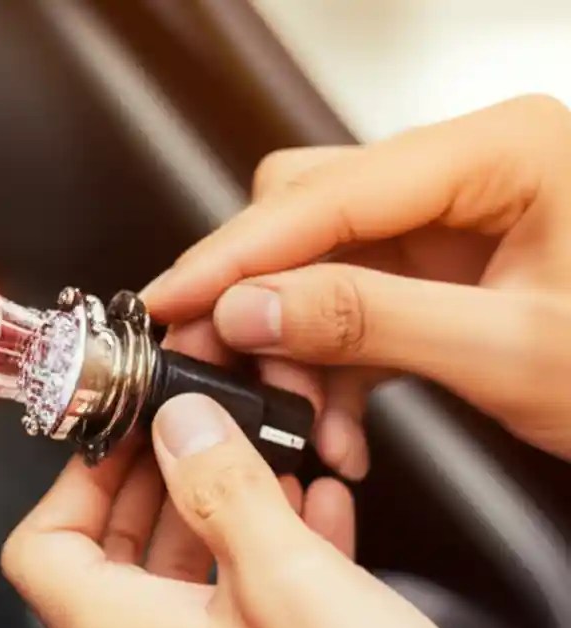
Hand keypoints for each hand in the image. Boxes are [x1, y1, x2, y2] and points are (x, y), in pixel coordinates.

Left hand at [1, 394, 503, 627]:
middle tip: (195, 431)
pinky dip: (262, 562)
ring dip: (219, 516)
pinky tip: (314, 518)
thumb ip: (224, 489)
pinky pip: (234, 620)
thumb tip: (182, 425)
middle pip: (112, 558)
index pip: (41, 547)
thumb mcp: (292, 582)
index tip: (125, 432)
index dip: (78, 479)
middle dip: (160, 484)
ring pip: (180, 586)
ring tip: (262, 462)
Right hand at [143, 94, 570, 472]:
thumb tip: (253, 306)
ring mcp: (455, 217)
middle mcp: (469, 169)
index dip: (239, 251)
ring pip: (320, 261)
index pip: (328, 192)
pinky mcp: (446, 266)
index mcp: (502, 152)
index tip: (174, 297)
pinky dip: (334, 362)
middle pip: (309, 212)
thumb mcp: (509, 350)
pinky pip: (354, 299)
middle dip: (262, 297)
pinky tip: (339, 419)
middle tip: (222, 361)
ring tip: (301, 416)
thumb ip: (369, 321)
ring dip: (297, 343)